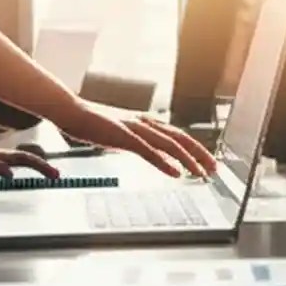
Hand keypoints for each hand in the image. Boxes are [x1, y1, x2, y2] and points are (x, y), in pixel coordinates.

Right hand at [53, 101, 217, 177]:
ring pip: (170, 145)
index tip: (206, 161)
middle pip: (180, 138)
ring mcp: (136, 129)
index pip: (177, 135)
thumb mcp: (120, 134)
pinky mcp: (124, 136)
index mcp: (145, 122)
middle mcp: (145, 123)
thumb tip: (147, 152)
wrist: (70, 112)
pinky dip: (165, 163)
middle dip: (200, 154)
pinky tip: (176, 173)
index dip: (194, 148)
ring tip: (200, 173)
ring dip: (188, 160)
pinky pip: (149, 151)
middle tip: (214, 169)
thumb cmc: (91, 123)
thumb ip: (136, 142)